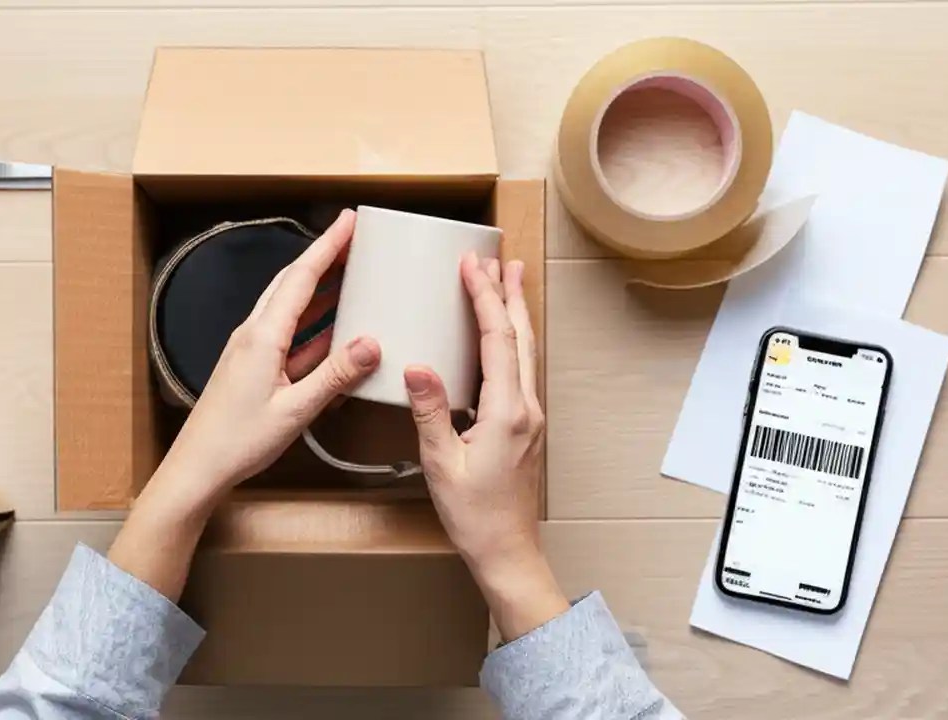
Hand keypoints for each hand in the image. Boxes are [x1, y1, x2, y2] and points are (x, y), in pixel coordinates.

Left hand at [150, 209, 382, 515]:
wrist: (197, 468)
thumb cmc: (238, 442)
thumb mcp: (295, 410)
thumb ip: (335, 375)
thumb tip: (372, 343)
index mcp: (263, 336)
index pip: (300, 278)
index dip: (327, 246)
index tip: (349, 221)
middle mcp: (253, 334)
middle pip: (292, 283)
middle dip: (324, 258)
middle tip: (354, 239)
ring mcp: (250, 350)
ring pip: (289, 307)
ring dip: (319, 289)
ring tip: (350, 275)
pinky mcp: (252, 368)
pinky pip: (287, 335)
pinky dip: (312, 325)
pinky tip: (333, 329)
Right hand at [404, 255, 569, 639]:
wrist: (507, 552)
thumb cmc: (474, 516)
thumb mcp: (440, 464)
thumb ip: (430, 413)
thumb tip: (417, 366)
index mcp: (507, 412)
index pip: (497, 340)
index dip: (484, 299)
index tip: (471, 267)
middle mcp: (526, 409)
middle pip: (521, 338)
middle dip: (509, 295)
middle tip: (500, 260)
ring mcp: (531, 418)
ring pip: (527, 353)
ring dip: (515, 316)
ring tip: (508, 284)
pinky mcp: (526, 428)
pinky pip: (522, 372)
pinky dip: (512, 343)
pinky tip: (501, 341)